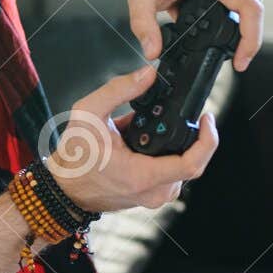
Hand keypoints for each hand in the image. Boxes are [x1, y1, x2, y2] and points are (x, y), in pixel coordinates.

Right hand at [47, 64, 219, 212]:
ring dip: (172, 145)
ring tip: (147, 131)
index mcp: (140, 174)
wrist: (65, 187)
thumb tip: (147, 75)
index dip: (207, 140)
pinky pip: (171, 175)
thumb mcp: (88, 114)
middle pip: (191, 161)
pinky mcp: (152, 198)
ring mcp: (154, 197)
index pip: (191, 163)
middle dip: (185, 135)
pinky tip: (144, 144)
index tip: (207, 119)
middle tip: (172, 116)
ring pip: (182, 167)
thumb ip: (118, 90)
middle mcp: (152, 191)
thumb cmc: (75, 156)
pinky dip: (164, 156)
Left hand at [130, 0, 262, 70]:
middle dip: (249, 41)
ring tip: (233, 51)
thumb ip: (143, 23)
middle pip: (255, 13)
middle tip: (236, 62)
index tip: (241, 60)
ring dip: (247, 31)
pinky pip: (252, 3)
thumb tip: (152, 51)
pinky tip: (233, 34)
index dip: (250, 38)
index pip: (247, 9)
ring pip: (256, 9)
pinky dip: (245, 20)